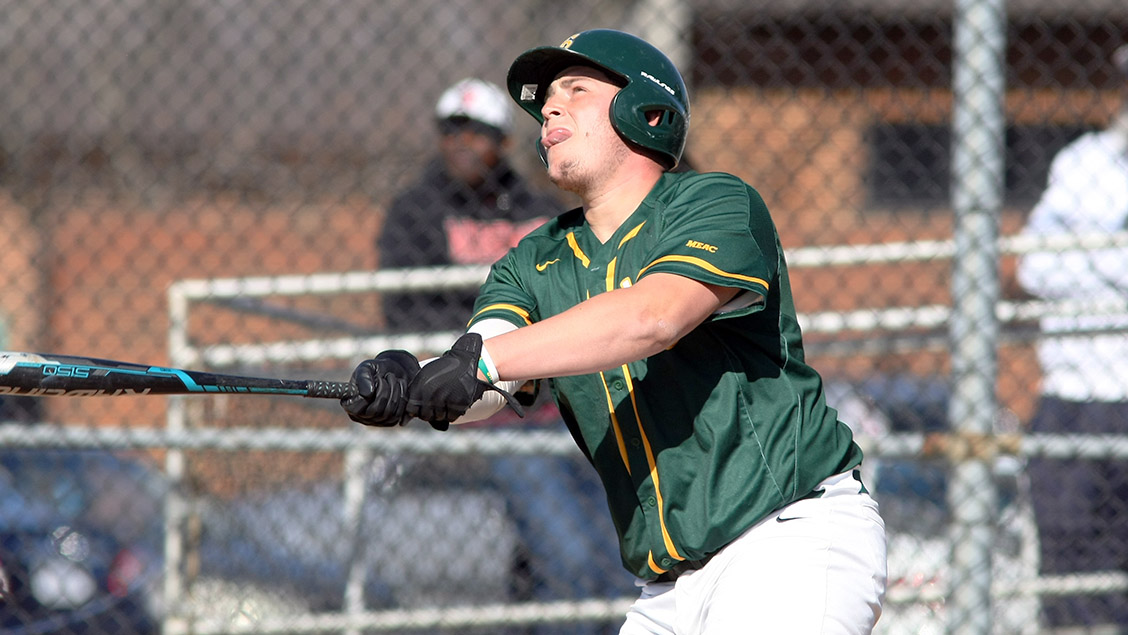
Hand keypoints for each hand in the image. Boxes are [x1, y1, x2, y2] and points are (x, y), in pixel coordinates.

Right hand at [341, 350, 419, 426]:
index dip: (368, 394)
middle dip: (385, 390)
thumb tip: (367, 394)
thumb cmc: (376, 369)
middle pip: (375, 410)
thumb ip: (363, 378)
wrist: (395, 372)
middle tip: (388, 376)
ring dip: (395, 391)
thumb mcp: (367, 367)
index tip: (377, 379)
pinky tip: (400, 387)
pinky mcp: (390, 422)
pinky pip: (398, 414)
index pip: (355, 409)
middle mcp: (360, 416)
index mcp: (349, 404)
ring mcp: (376, 421)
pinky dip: (402, 398)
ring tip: (394, 379)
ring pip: (389, 412)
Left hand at [406, 333, 524, 429]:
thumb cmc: (448, 369)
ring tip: (445, 402)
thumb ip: (417, 389)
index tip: (419, 409)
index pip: (412, 409)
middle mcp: (432, 394)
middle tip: (434, 406)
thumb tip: (410, 410)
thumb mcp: (428, 374)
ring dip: (440, 413)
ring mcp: (446, 400)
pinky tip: (453, 404)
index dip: (415, 411)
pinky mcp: (459, 405)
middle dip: (428, 413)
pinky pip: (451, 417)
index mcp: (422, 385)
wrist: (471, 364)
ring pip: (438, 417)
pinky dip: (451, 413)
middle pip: (425, 415)